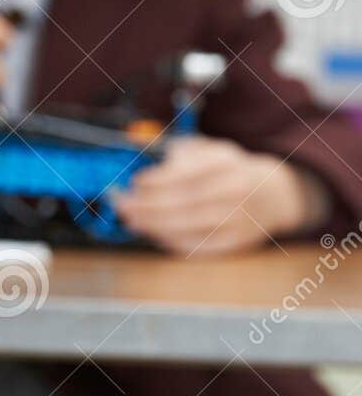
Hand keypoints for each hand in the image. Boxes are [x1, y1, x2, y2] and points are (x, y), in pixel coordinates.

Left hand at [110, 137, 326, 255]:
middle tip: (122, 206)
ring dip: (154, 225)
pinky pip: (199, 245)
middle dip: (147, 205)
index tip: (134, 182)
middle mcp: (235, 190)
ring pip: (189, 225)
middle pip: (184, 201)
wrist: (273, 195)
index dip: (158, 179)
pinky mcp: (237, 241)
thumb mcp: (208, 150)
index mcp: (226, 163)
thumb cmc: (227, 170)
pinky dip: (172, 240)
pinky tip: (153, 233)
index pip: (188, 172)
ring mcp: (238, 218)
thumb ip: (176, 152)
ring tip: (131, 220)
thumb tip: (140, 158)